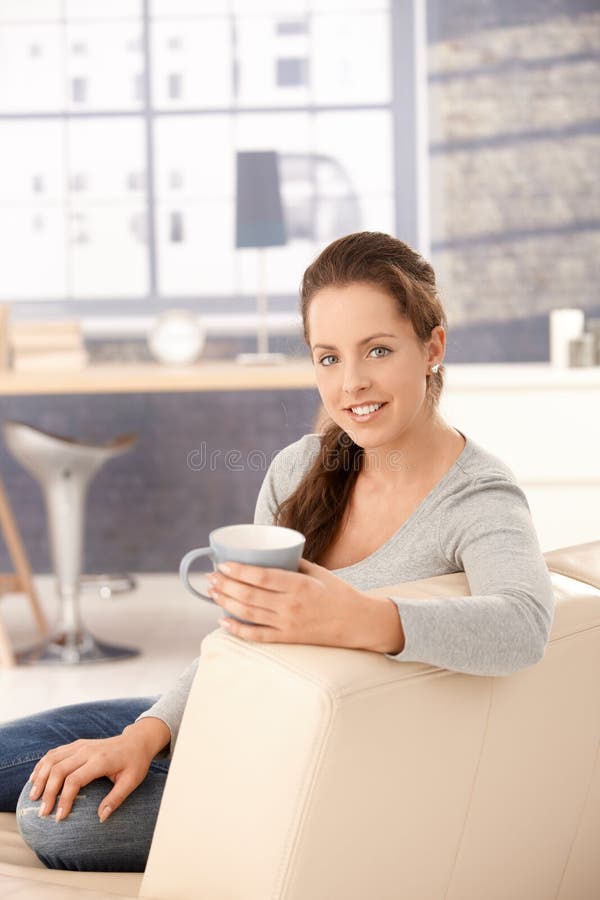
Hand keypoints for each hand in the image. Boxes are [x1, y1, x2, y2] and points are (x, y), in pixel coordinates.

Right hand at [27, 717, 169, 822]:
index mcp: (101, 760)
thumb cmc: (135, 763)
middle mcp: (88, 750)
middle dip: (48, 792)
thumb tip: (101, 818)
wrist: (137, 741)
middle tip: (42, 812)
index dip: (64, 799)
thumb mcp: (132, 781)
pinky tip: (35, 778)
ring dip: (40, 777)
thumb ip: (116, 799)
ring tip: (33, 797)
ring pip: (52, 759)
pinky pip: (54, 752)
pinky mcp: (77, 744)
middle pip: (59, 770)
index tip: (59, 817)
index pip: (75, 780)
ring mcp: (80, 745)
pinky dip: (42, 765)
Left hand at [207, 558, 404, 652]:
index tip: (224, 564)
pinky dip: (238, 630)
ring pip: (249, 614)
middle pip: (250, 596)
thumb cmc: (338, 592)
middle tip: (210, 577)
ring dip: (227, 603)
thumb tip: (268, 553)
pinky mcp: (288, 639)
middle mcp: (292, 606)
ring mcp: (288, 625)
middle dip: (226, 586)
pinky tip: (223, 621)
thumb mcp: (318, 571)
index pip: (262, 577)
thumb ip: (293, 563)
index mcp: (300, 585)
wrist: (357, 623)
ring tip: (212, 592)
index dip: (239, 571)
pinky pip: (257, 636)